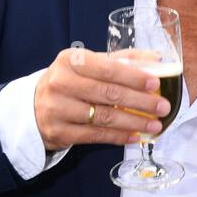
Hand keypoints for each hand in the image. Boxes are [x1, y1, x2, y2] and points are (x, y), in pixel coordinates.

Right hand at [33, 47, 171, 151]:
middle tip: (163, 107)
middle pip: (108, 93)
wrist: (33, 106)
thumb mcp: (87, 64)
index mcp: (69, 60)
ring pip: (104, 117)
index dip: (133, 77)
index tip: (155, 84)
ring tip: (155, 124)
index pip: (107, 68)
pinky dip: (119, 136)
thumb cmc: (69, 81)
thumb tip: (156, 59)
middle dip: (141, 102)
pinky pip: (95, 136)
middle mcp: (60, 83)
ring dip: (134, 122)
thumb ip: (120, 60)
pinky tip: (136, 136)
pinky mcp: (59, 132)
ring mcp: (58, 109)